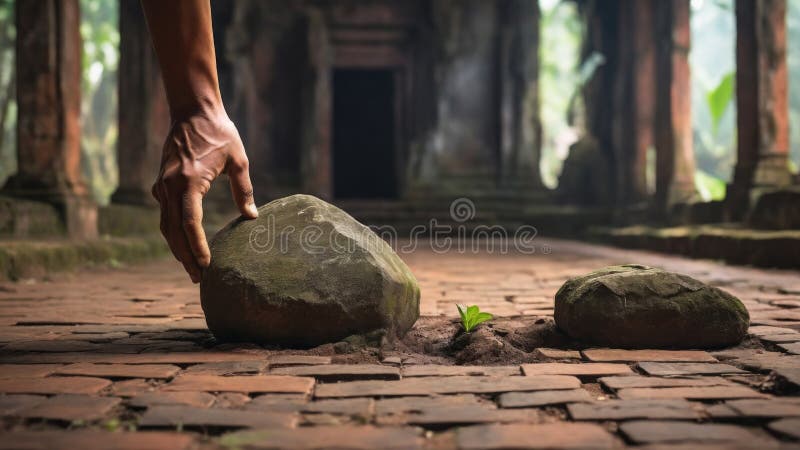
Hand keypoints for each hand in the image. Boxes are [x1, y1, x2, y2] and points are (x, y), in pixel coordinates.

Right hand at [152, 110, 257, 282]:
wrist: (191, 109)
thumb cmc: (219, 132)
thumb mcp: (238, 159)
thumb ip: (243, 189)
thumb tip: (252, 217)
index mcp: (189, 180)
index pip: (190, 223)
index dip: (197, 246)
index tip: (206, 264)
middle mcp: (170, 186)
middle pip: (174, 231)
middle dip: (185, 256)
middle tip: (199, 279)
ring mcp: (163, 185)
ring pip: (166, 225)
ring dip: (177, 248)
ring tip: (191, 268)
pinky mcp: (161, 183)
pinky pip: (165, 214)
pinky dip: (173, 232)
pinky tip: (183, 246)